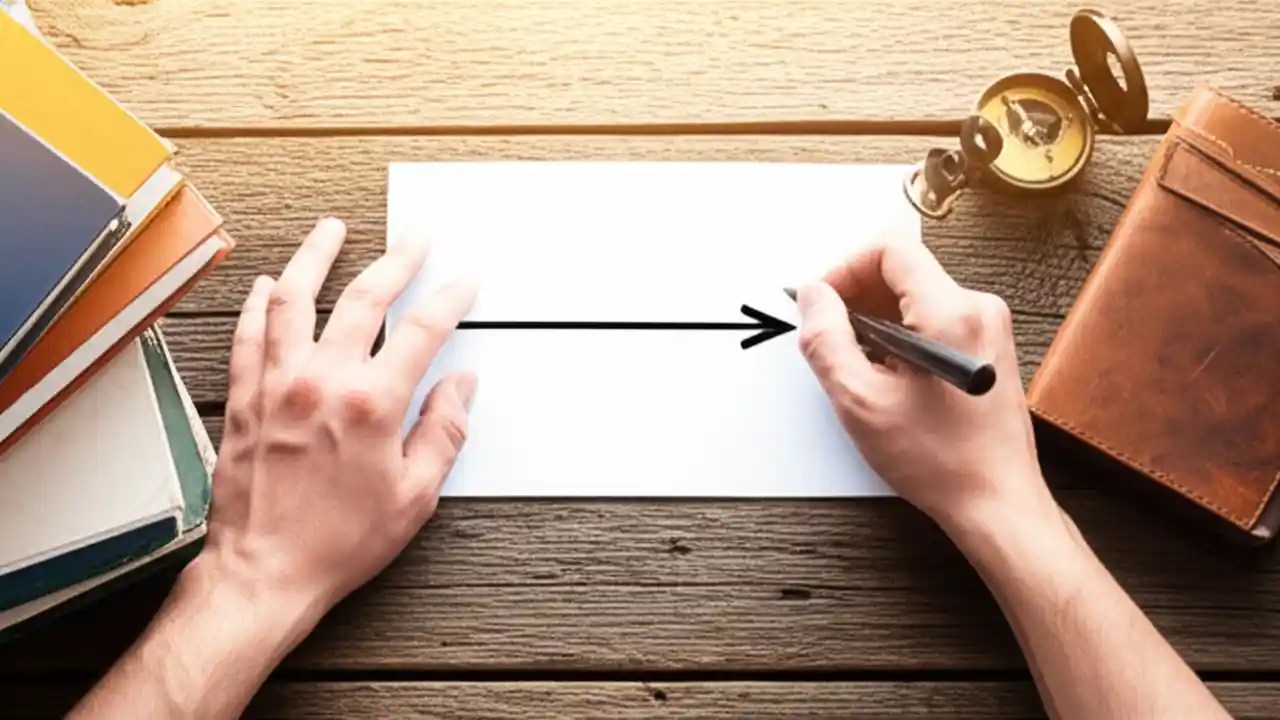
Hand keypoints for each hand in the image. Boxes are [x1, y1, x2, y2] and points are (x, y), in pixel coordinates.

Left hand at [202, 217, 476, 620]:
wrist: (263, 574)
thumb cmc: (337, 543)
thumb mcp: (415, 496)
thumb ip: (443, 433)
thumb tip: (459, 389)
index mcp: (372, 404)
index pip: (421, 330)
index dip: (449, 299)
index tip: (462, 283)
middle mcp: (322, 381)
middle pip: (363, 298)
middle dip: (396, 260)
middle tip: (414, 239)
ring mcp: (276, 385)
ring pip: (295, 299)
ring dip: (317, 257)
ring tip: (331, 230)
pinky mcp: (243, 400)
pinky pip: (249, 335)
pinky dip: (261, 304)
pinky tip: (271, 285)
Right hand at [796, 228, 1054, 537]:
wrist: (997, 502)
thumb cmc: (940, 461)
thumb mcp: (860, 400)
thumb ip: (826, 339)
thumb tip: (813, 297)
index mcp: (950, 312)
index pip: (889, 249)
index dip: (843, 269)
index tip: (820, 304)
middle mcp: (976, 308)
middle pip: (901, 270)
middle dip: (855, 298)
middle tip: (830, 340)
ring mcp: (987, 327)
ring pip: (913, 296)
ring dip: (874, 321)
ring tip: (858, 367)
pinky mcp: (987, 347)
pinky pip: (931, 319)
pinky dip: (898, 337)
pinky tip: (884, 377)